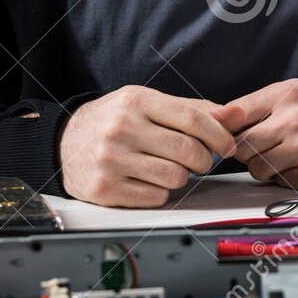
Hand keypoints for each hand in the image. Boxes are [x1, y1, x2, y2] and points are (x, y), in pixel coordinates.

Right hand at [59, 85, 236, 206]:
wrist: (63, 141)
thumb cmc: (114, 119)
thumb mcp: (147, 102)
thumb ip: (191, 109)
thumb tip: (234, 115)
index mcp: (137, 101)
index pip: (193, 119)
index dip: (220, 135)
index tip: (228, 145)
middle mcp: (122, 128)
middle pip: (188, 150)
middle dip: (205, 159)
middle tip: (201, 160)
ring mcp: (111, 160)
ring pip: (175, 177)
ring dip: (183, 177)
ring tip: (171, 168)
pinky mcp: (104, 189)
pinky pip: (155, 197)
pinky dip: (161, 192)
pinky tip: (150, 180)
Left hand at [214, 79, 297, 190]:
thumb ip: (263, 103)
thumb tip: (223, 119)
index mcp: (287, 94)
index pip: (235, 113)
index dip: (224, 129)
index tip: (223, 137)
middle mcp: (293, 119)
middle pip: (242, 146)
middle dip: (247, 152)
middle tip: (264, 148)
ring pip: (258, 169)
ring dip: (267, 168)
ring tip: (288, 156)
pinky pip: (282, 183)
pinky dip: (289, 178)